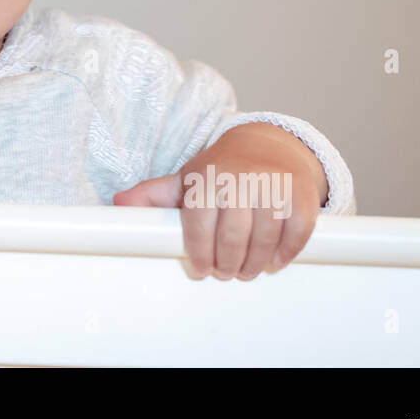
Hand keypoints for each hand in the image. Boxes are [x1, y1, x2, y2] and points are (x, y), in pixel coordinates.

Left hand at [113, 123, 325, 279]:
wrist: (266, 145)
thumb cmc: (220, 171)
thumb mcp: (185, 180)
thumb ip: (153, 196)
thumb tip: (118, 205)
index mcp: (207, 177)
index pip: (199, 224)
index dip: (199, 254)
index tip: (200, 270)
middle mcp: (241, 178)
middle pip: (233, 237)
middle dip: (227, 264)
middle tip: (224, 272)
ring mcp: (274, 185)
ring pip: (265, 238)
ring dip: (255, 263)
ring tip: (246, 271)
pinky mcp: (301, 194)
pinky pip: (297, 232)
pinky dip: (286, 253)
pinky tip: (274, 261)